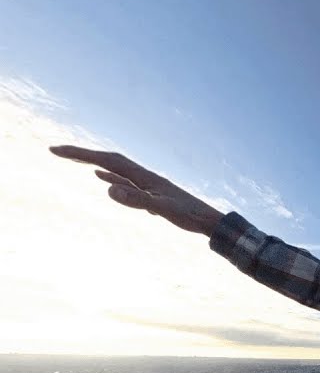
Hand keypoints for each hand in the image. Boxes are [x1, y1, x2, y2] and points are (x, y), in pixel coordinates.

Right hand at [49, 145, 223, 236]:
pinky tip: (102, 180)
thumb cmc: (190, 216)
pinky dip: (110, 178)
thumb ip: (137, 199)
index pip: (107, 160)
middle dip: (82, 154)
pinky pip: (125, 182)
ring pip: (115, 170)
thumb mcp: (163, 209)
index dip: (82, 154)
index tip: (57, 151)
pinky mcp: (151, 194)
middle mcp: (144, 176)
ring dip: (93, 162)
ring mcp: (147, 184)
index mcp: (144, 176)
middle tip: (55, 151)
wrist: (210, 221)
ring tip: (74, 159)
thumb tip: (107, 188)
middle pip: (108, 160)